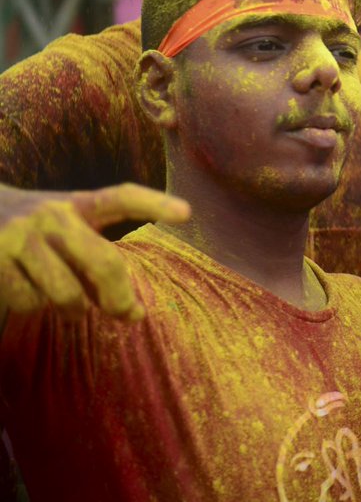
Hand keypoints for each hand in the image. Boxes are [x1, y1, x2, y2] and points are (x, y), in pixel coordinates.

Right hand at [0, 184, 189, 320]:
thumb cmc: (32, 233)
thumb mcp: (65, 229)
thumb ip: (96, 259)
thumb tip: (131, 313)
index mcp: (76, 204)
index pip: (121, 198)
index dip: (154, 204)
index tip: (188, 213)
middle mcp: (51, 215)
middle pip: (106, 263)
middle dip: (120, 298)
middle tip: (129, 314)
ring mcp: (21, 236)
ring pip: (67, 293)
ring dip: (74, 309)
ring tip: (70, 306)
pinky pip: (30, 302)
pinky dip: (32, 307)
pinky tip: (24, 291)